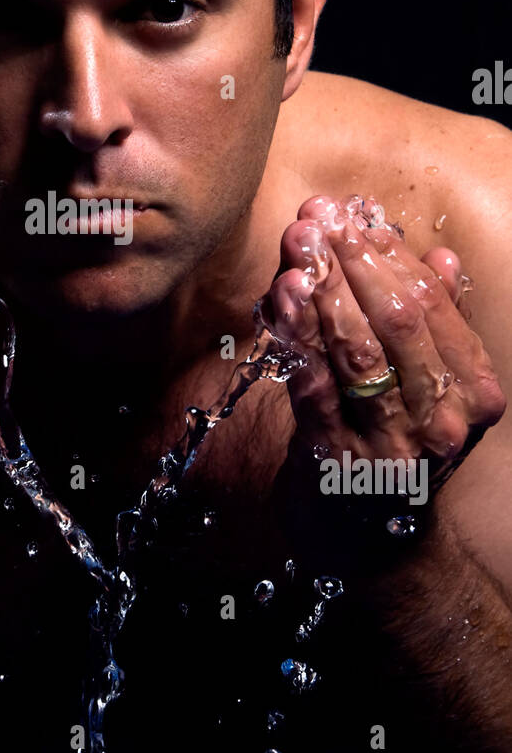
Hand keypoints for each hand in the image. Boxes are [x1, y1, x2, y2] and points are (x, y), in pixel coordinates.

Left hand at [261, 195, 505, 561]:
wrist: (370, 537)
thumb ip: (436, 321)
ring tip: (297, 244)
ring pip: (355, 351)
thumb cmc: (397, 440)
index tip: (352, 215)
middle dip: (350, 261)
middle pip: (395, 322)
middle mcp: (441, 420)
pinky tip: (279, 297)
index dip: (389, 255)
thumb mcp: (430, 384)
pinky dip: (296, 337)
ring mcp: (391, 445)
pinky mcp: (337, 462)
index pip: (432, 306)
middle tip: (316, 217)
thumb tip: (438, 254)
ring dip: (321, 290)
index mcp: (474, 392)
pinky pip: (313, 387)